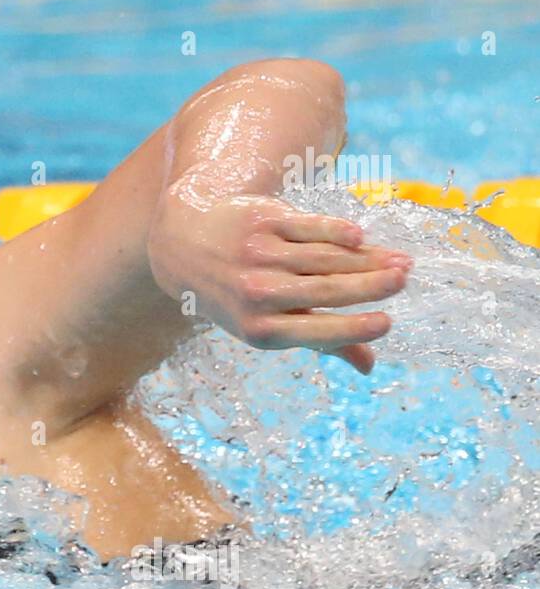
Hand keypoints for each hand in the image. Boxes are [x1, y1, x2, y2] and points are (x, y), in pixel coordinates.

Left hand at [148, 194, 411, 373]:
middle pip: (326, 289)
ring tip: (399, 262)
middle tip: (405, 281)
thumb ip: (319, 340)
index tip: (387, 323)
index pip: (316, 331)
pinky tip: (360, 237)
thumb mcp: (266, 325)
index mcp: (259, 329)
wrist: (183, 245)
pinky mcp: (261, 221)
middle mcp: (257, 292)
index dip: (353, 328)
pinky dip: (337, 232)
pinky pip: (309, 227)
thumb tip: (369, 367)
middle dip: (371, 286)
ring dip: (367, 259)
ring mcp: (259, 254)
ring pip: (324, 257)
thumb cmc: (237, 295)